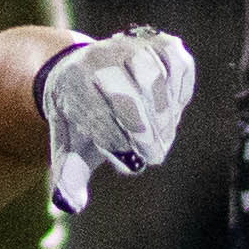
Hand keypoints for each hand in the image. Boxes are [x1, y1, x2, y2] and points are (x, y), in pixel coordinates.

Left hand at [39, 28, 195, 213]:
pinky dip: (179, 90)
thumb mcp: (69, 144)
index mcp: (72, 80)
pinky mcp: (160, 43)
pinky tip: (172, 111)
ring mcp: (131, 45)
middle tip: (153, 156)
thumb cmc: (80, 116)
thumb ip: (68, 174)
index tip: (128, 163)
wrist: (84, 72)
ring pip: (154, 75)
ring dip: (163, 114)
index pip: (97, 110)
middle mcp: (99, 56)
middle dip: (143, 129)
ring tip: (162, 140)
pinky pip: (177, 63)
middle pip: (128, 91)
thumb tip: (69, 205)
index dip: (115, 140)